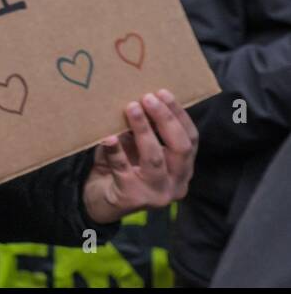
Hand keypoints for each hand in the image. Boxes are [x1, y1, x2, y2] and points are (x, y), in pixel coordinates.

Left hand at [82, 89, 197, 223]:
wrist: (101, 201)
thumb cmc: (124, 168)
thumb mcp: (139, 148)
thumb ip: (148, 131)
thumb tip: (144, 99)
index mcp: (183, 169)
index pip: (191, 139)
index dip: (179, 115)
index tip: (163, 92)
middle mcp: (176, 184)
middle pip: (180, 148)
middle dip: (165, 119)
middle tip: (147, 97)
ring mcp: (156, 194)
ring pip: (154, 158)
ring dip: (143, 130)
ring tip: (130, 108)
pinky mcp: (131, 198)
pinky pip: (123, 169)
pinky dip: (115, 150)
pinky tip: (108, 137)